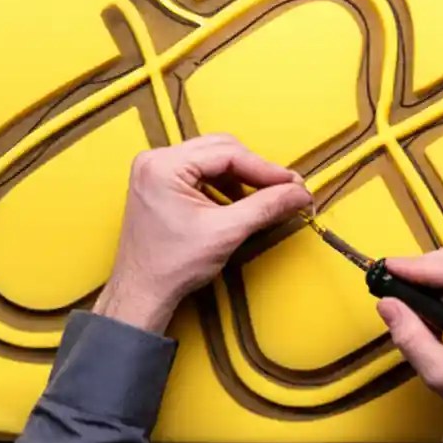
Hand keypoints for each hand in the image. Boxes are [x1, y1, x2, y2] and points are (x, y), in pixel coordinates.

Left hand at [94, 134, 311, 333]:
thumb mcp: (226, 233)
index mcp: (164, 165)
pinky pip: (200, 172)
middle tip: (284, 190)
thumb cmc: (174, 265)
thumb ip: (266, 207)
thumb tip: (300, 193)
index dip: (266, 168)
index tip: (294, 184)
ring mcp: (155, 170)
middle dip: (254, 170)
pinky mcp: (159, 183)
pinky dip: (224, 184)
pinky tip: (238, 204)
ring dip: (241, 177)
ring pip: (212, 159)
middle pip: (220, 149)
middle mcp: (156, 159)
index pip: (228, 153)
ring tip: (264, 199)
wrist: (142, 293)